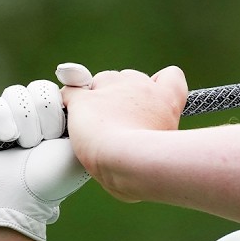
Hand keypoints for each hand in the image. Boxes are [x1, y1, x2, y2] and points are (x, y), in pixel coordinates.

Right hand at [0, 66, 93, 240]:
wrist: (14, 199)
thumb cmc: (50, 178)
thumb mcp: (78, 147)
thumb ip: (84, 116)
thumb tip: (83, 86)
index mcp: (63, 120)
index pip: (65, 88)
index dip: (69, 86)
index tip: (76, 90)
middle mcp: (37, 117)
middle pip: (40, 88)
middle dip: (44, 113)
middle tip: (45, 140)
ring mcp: (10, 118)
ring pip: (16, 94)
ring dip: (23, 120)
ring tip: (25, 145)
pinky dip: (1, 121)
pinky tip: (5, 140)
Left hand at [61, 66, 187, 191]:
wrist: (131, 161)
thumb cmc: (152, 164)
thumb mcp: (166, 147)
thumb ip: (158, 138)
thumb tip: (149, 146)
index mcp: (167, 100)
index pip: (171, 76)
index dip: (159, 85)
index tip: (151, 102)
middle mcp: (142, 88)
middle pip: (130, 78)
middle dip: (123, 95)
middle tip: (119, 123)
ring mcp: (111, 90)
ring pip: (102, 81)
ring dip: (98, 97)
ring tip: (97, 127)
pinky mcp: (84, 100)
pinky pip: (71, 91)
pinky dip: (69, 101)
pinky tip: (71, 117)